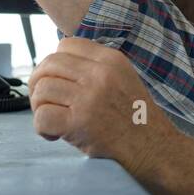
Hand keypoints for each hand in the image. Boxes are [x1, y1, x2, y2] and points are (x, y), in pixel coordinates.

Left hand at [28, 37, 178, 177]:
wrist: (154, 149)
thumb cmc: (135, 118)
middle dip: (39, 83)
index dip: (54, 63)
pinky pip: (42, 116)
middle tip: (45, 102)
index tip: (57, 81)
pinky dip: (42, 128)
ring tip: (52, 120)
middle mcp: (100, 74)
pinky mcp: (80, 123)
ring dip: (39, 107)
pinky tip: (54, 135)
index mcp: (111, 60)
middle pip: (49, 64)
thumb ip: (96, 68)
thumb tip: (57, 66)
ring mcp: (89, 98)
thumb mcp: (124, 78)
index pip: (66, 45)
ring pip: (42, 89)